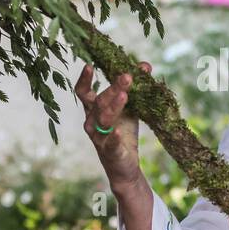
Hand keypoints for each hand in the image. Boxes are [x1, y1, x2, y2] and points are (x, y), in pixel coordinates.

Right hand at [75, 60, 151, 188]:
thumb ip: (134, 87)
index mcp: (93, 109)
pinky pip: (110, 143)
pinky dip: (114, 137)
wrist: (124, 164)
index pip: (83, 92)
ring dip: (113, 107)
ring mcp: (98, 137)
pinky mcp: (109, 151)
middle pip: (99, 102)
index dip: (84, 79)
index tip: (89, 65)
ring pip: (103, 119)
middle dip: (112, 88)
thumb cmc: (122, 131)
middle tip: (127, 76)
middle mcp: (91, 121)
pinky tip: (119, 132)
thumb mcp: (130, 107)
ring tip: (124, 95)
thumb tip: (145, 65)